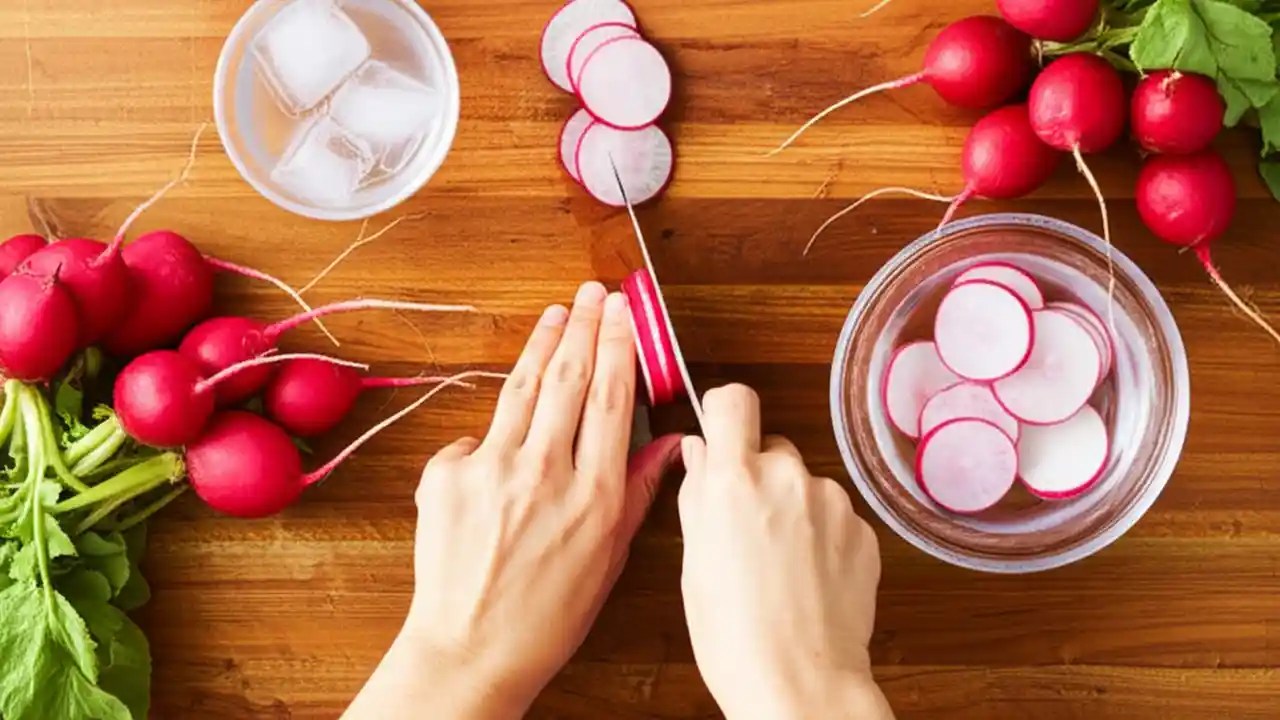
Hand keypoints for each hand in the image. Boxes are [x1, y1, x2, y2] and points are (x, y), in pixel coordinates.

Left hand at [345, 282, 681, 719]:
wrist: (470, 649)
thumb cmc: (546, 615)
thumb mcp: (610, 558)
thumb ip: (637, 492)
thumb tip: (670, 444)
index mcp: (595, 495)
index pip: (613, 398)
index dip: (619, 345)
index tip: (623, 311)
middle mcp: (545, 473)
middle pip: (570, 379)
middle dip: (584, 326)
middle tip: (591, 293)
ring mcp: (492, 471)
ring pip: (523, 389)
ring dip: (542, 345)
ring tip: (556, 314)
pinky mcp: (446, 476)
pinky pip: (477, 436)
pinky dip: (495, 429)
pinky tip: (507, 425)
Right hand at [679, 385, 892, 719]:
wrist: (799, 681)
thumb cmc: (735, 635)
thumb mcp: (693, 560)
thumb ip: (698, 494)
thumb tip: (701, 454)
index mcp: (736, 479)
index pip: (734, 400)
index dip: (725, 413)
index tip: (722, 432)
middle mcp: (788, 477)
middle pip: (770, 446)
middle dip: (757, 475)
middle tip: (745, 526)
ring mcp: (833, 502)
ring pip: (804, 483)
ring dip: (792, 507)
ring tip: (780, 563)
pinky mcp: (863, 530)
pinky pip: (835, 515)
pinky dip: (822, 535)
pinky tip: (808, 577)